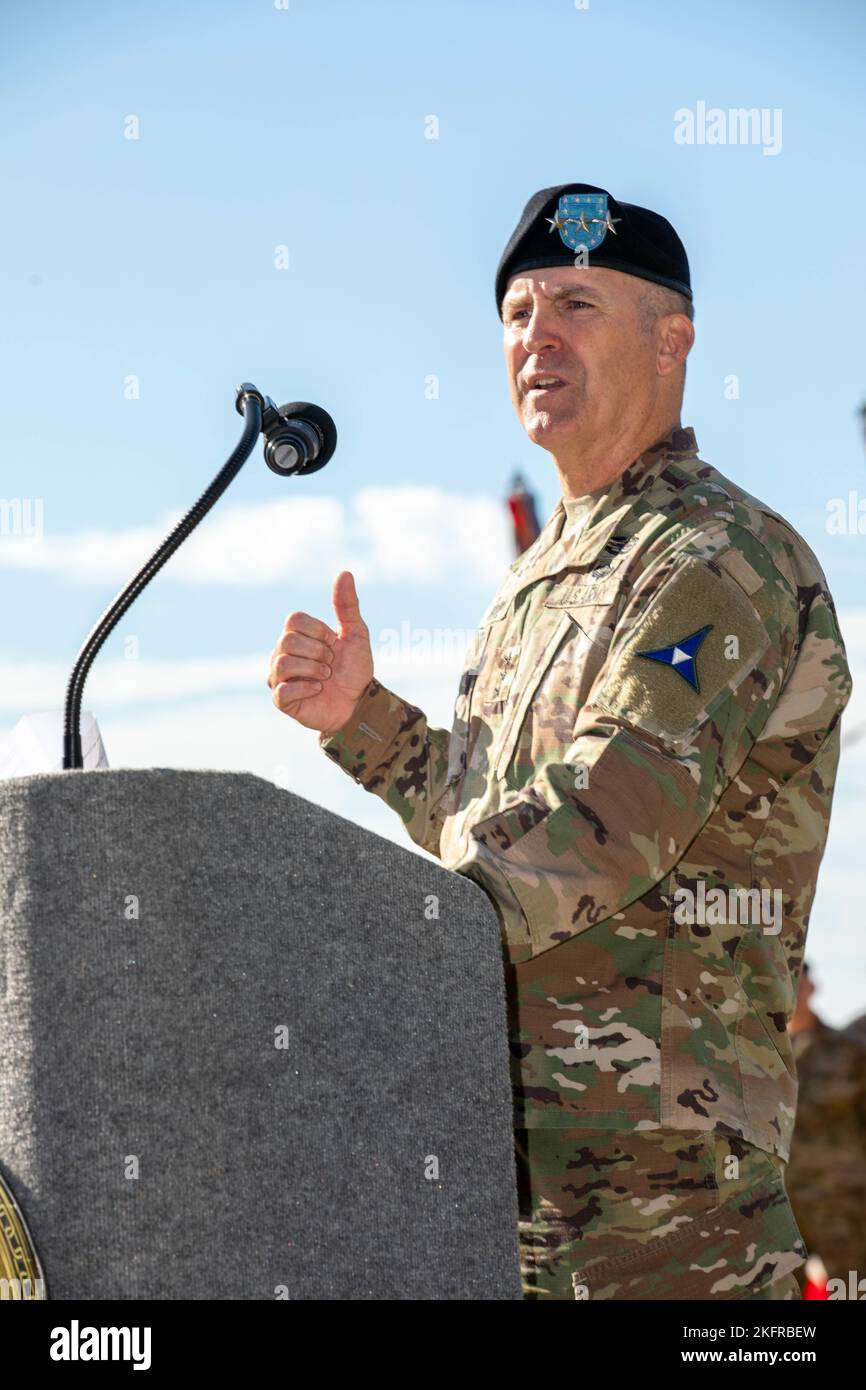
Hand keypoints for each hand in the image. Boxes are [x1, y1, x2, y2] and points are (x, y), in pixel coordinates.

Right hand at [267, 570, 373, 734]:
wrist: (360, 703)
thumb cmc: (355, 669)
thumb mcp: (356, 634)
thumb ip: (347, 605)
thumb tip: (345, 572)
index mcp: (297, 636)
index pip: (293, 620)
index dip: (317, 630)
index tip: (333, 643)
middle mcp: (282, 653)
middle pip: (288, 640)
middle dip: (318, 652)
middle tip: (331, 664)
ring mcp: (279, 677)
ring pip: (283, 663)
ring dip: (313, 670)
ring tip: (326, 677)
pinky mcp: (281, 701)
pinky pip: (282, 690)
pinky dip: (306, 688)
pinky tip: (318, 690)